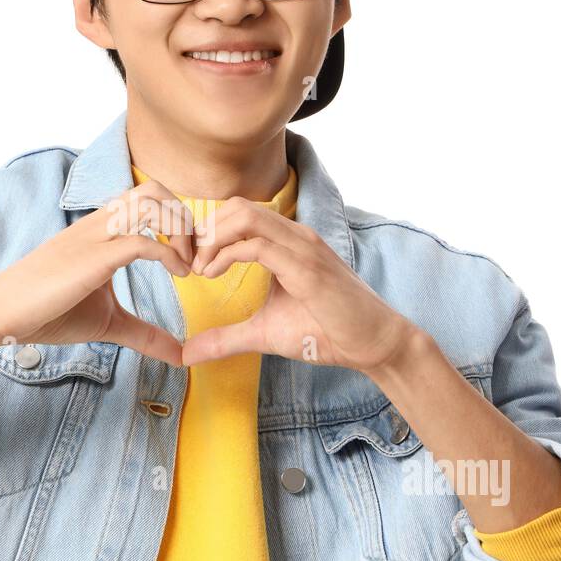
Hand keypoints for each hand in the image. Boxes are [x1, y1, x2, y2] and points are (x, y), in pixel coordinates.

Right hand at [0, 179, 196, 366]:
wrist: (0, 314)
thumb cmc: (47, 313)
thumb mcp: (107, 322)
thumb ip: (144, 333)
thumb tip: (179, 356)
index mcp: (101, 229)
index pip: (148, 199)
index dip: (178, 221)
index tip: (190, 257)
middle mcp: (99, 223)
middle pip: (154, 189)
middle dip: (184, 217)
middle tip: (194, 256)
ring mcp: (95, 236)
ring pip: (150, 202)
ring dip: (180, 230)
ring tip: (187, 266)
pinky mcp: (93, 258)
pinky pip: (141, 241)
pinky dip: (169, 255)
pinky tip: (177, 276)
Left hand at [180, 197, 419, 373]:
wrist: (373, 344)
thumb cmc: (326, 332)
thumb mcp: (264, 333)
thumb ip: (226, 338)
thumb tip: (186, 354)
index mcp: (287, 242)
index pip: (238, 214)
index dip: (207, 233)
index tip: (190, 263)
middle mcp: (295, 235)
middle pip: (236, 206)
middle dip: (204, 231)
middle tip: (189, 263)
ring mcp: (302, 246)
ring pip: (244, 216)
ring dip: (212, 239)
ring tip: (199, 269)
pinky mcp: (306, 267)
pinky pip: (257, 245)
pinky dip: (226, 255)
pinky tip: (212, 275)